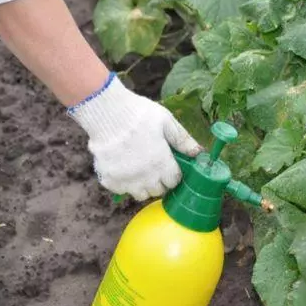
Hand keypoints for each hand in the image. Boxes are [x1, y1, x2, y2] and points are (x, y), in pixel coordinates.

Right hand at [68, 72, 202, 200]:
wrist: (106, 111)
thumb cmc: (139, 113)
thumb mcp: (166, 122)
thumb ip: (183, 140)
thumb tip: (199, 152)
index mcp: (161, 163)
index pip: (173, 181)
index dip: (173, 174)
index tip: (170, 167)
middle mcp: (144, 176)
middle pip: (158, 191)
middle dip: (160, 181)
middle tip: (155, 166)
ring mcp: (125, 179)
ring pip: (140, 194)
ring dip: (143, 185)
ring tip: (139, 168)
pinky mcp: (108, 179)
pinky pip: (120, 190)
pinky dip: (123, 183)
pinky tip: (123, 167)